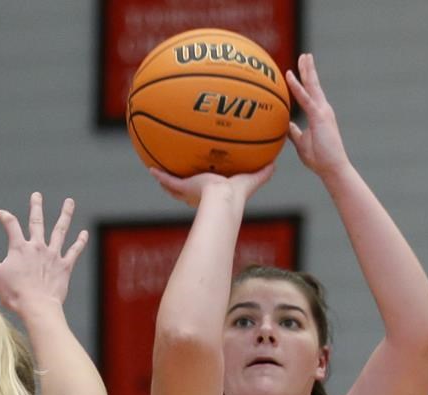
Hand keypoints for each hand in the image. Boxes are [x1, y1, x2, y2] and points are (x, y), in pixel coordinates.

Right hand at [0, 192, 89, 314]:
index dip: (4, 217)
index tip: (0, 214)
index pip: (10, 224)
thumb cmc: (13, 293)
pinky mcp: (65, 266)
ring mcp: (53, 255)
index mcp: (19, 247)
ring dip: (65, 215)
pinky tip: (84, 233)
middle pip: (37, 221)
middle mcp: (37, 247)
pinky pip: (74, 250)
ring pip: (60, 230)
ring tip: (70, 202)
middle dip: (36, 207)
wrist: (37, 307)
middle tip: (37, 195)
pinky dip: (80, 241)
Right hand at [147, 159, 276, 208]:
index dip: (205, 185)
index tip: (203, 180)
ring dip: (167, 180)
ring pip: (175, 186)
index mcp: (215, 193)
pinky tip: (152, 168)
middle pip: (188, 189)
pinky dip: (160, 175)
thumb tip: (276, 164)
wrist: (224, 198)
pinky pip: (168, 180)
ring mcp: (190, 192)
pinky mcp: (183, 187)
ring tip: (158, 171)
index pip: (208, 190)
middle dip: (183, 183)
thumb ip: (263, 172)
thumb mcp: (252, 179)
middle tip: (179, 176)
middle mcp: (200, 194)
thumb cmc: (239, 194)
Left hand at [285, 53, 350, 178]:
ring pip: (312, 87)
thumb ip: (294, 132)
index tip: (301, 68)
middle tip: (305, 56)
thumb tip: (285, 125)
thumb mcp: (301, 142)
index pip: (310, 93)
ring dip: (307, 71)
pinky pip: (305, 99)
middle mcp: (322, 109)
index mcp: (318, 114)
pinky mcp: (319, 117)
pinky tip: (290, 76)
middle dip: (309, 69)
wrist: (332, 168)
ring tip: (304, 57)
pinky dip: (297, 87)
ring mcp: (322, 111)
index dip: (306, 80)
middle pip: (314, 85)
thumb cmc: (319, 158)